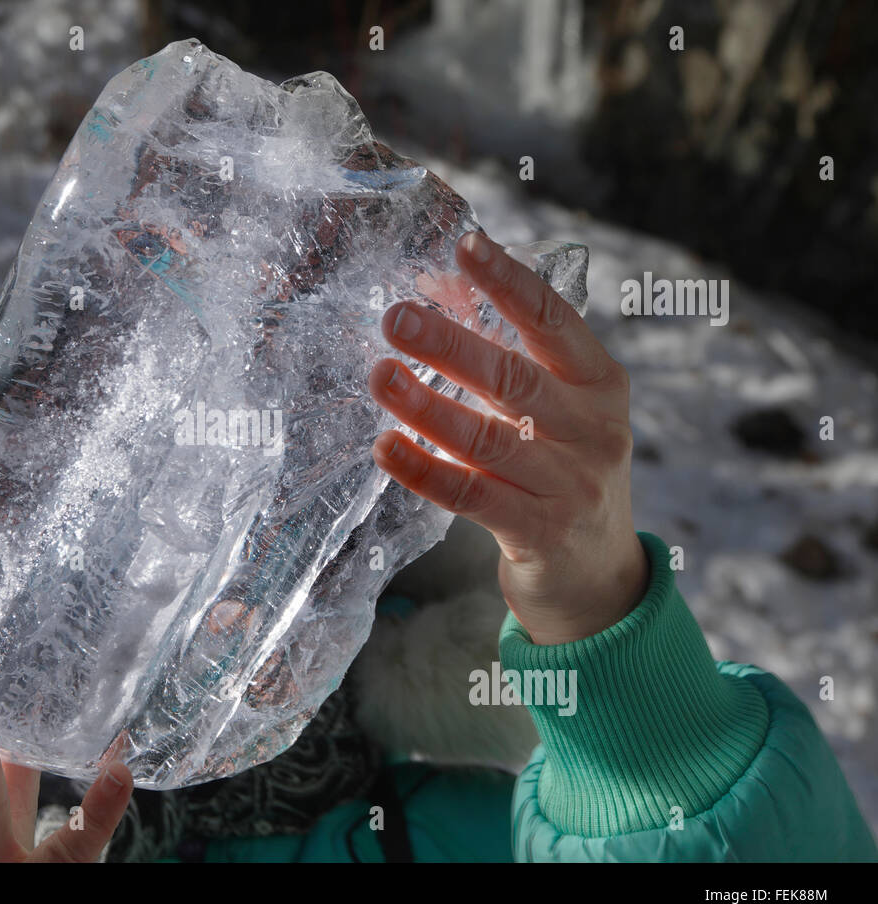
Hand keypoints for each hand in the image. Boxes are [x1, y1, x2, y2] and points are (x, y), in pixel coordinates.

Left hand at [368, 231, 647, 644]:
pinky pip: (470, 496)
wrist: (600, 578)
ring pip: (488, 439)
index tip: (465, 247)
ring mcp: (570, 486)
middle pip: (513, 378)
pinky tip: (386, 448)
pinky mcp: (539, 534)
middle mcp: (594, 432)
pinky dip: (423, 470)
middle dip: (450, 344)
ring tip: (380, 377)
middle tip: (395, 318)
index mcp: (601, 387)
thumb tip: (437, 294)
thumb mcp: (560, 414)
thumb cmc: (564, 474)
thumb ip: (511, 363)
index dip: (509, 283)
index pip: (555, 322)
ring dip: (426, 406)